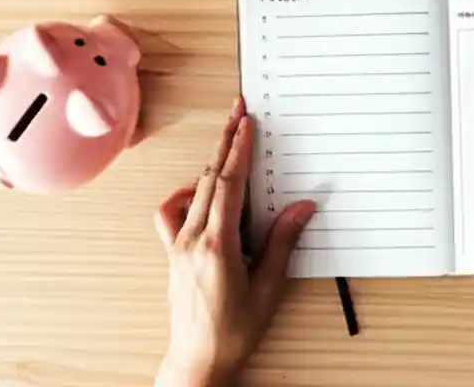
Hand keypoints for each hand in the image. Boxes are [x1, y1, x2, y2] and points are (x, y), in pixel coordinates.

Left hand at [154, 97, 315, 386]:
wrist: (198, 360)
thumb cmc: (233, 332)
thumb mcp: (269, 287)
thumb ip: (283, 242)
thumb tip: (301, 208)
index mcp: (217, 246)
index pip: (229, 184)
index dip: (239, 149)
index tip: (247, 123)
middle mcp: (192, 241)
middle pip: (209, 178)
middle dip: (226, 141)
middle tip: (237, 112)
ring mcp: (178, 247)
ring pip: (193, 192)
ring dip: (211, 164)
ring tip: (228, 143)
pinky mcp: (173, 255)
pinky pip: (172, 214)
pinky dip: (187, 196)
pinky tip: (202, 195)